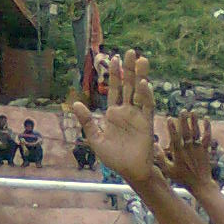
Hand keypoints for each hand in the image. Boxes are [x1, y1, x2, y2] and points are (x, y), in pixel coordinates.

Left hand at [71, 51, 156, 186]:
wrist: (129, 171)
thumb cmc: (113, 157)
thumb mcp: (94, 138)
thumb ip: (86, 121)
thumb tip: (76, 104)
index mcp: (114, 113)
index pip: (115, 89)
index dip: (114, 74)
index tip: (113, 57)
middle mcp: (127, 111)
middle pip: (129, 85)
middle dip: (129, 69)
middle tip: (131, 51)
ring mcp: (138, 116)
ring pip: (140, 92)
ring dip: (141, 76)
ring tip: (142, 60)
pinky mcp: (147, 124)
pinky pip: (147, 107)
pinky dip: (146, 95)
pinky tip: (143, 84)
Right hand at [160, 113, 217, 190]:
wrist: (200, 185)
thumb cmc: (182, 178)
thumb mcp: (168, 170)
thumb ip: (161, 158)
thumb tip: (154, 145)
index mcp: (178, 153)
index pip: (174, 138)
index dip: (172, 128)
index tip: (170, 118)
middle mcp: (188, 149)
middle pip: (186, 132)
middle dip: (184, 121)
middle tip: (183, 111)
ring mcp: (198, 149)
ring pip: (196, 133)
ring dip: (194, 122)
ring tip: (193, 112)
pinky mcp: (206, 151)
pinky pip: (207, 138)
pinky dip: (207, 129)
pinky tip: (206, 120)